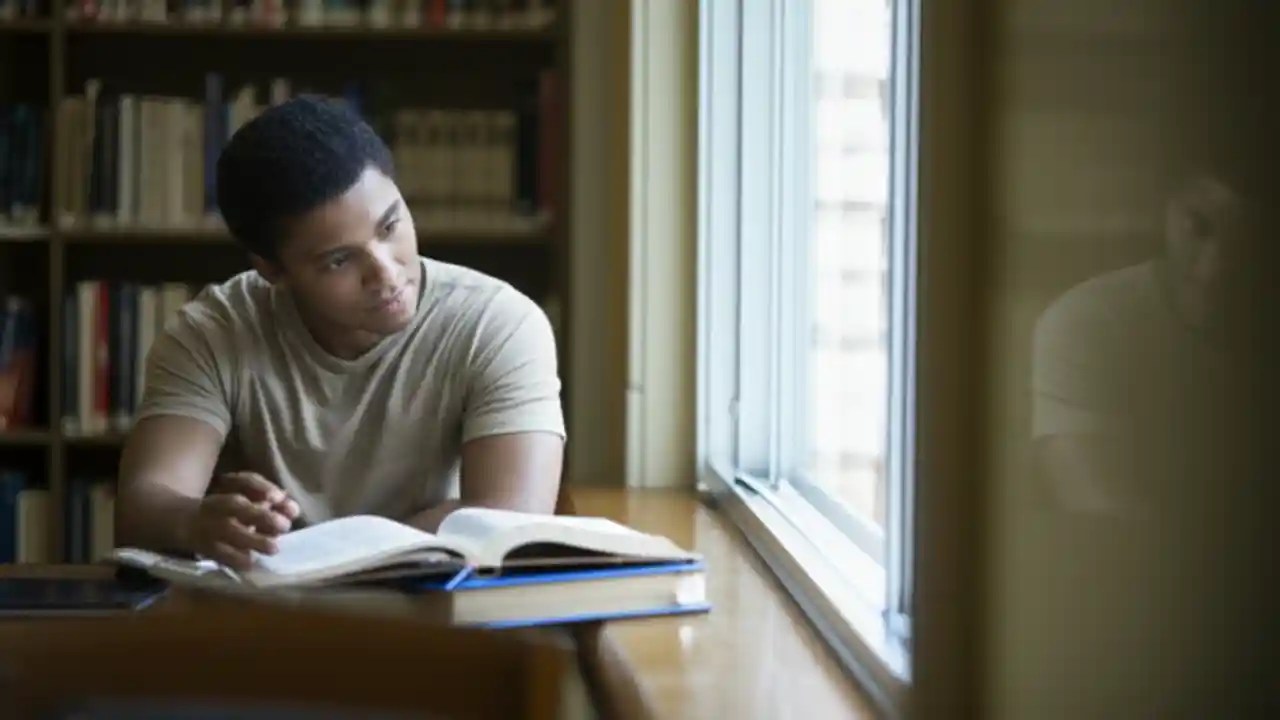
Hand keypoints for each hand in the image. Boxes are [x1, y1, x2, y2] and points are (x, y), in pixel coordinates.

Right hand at [186, 472, 300, 570]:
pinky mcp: (206, 547)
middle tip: (284, 526)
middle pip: (238, 506)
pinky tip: (252, 563)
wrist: (182, 521)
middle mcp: (218, 505)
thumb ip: (265, 498)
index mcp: (228, 487)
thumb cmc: (223, 507)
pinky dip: (238, 559)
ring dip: (255, 540)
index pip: (246, 481)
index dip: (263, 487)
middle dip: (264, 516)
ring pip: (231, 532)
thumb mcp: (241, 495)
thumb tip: (291, 506)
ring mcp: (210, 526)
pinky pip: (222, 554)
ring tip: (274, 548)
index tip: (280, 497)